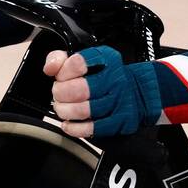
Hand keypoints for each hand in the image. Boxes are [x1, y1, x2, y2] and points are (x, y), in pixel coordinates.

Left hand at [45, 46, 161, 137]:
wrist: (138, 93)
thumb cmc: (107, 77)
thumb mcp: (88, 60)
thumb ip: (63, 59)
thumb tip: (50, 68)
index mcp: (107, 60)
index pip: (77, 63)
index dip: (62, 72)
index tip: (61, 76)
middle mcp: (115, 79)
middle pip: (78, 89)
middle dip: (60, 93)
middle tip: (59, 94)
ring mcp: (118, 101)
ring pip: (82, 110)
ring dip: (65, 111)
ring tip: (63, 108)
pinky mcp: (119, 121)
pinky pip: (90, 128)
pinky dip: (73, 127)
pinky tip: (69, 123)